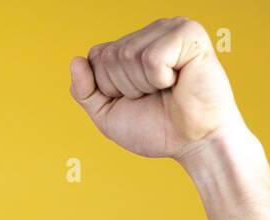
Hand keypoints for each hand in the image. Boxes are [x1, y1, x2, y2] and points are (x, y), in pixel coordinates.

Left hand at [69, 17, 245, 160]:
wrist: (194, 142)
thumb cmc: (157, 127)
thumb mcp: (107, 114)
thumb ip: (85, 91)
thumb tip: (75, 60)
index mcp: (134, 44)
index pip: (96, 56)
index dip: (109, 87)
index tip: (136, 98)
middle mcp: (152, 31)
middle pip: (109, 56)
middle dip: (125, 87)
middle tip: (155, 96)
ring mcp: (171, 28)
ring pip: (127, 55)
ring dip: (143, 85)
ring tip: (168, 89)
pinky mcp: (190, 34)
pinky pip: (152, 58)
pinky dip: (160, 79)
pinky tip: (178, 81)